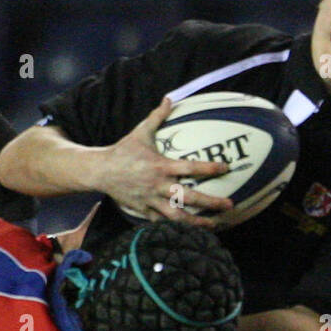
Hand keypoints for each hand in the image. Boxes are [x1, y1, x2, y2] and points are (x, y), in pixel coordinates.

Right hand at [100, 97, 234, 225]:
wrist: (100, 171)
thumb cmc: (123, 151)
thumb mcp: (140, 132)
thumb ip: (157, 116)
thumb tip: (169, 98)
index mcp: (161, 166)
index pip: (191, 167)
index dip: (210, 168)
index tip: (227, 168)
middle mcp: (159, 185)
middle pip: (190, 197)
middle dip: (211, 202)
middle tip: (230, 205)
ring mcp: (152, 200)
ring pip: (178, 216)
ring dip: (197, 223)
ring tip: (214, 225)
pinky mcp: (144, 211)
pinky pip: (162, 222)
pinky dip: (176, 228)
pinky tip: (191, 233)